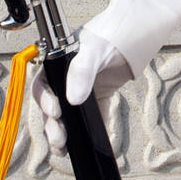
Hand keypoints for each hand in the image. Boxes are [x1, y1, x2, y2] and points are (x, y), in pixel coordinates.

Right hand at [31, 26, 133, 155]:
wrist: (137, 31)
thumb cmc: (111, 33)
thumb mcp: (94, 49)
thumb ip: (82, 71)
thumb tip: (73, 100)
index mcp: (57, 62)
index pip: (43, 85)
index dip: (45, 101)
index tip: (55, 112)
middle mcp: (66, 77)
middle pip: (52, 106)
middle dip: (52, 124)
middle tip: (59, 139)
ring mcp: (82, 88)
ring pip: (68, 115)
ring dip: (65, 132)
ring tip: (65, 148)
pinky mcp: (98, 97)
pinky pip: (92, 117)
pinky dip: (89, 130)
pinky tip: (89, 143)